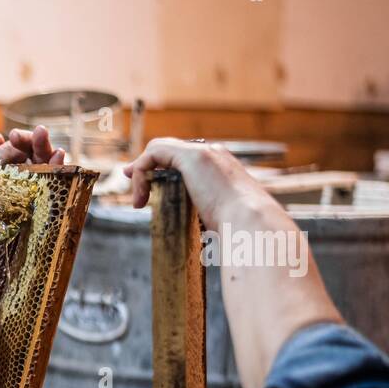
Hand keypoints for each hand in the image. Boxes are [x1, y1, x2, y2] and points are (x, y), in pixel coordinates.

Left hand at [0, 125, 64, 196]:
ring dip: (45, 146)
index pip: (18, 149)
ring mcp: (39, 189)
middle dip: (30, 140)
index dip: (17, 141)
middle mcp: (27, 177)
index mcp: (9, 170)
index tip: (10, 137)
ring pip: (47, 163)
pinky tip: (59, 155)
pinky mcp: (48, 202)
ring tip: (41, 133)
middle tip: (20, 135)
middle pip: (34, 153)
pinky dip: (60, 167)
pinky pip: (58, 182)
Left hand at [123, 137, 277, 228]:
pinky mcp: (191, 156)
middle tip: (137, 194)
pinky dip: (141, 173)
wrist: (251, 223)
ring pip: (158, 151)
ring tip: (138, 202)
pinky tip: (141, 198)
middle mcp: (214, 154)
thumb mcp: (222, 222)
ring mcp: (204, 152)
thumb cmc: (241, 230)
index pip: (186, 160)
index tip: (148, 194)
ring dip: (142, 175)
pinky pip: (154, 154)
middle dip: (147, 168)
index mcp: (222, 167)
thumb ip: (209, 218)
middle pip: (170, 152)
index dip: (163, 172)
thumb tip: (211, 237)